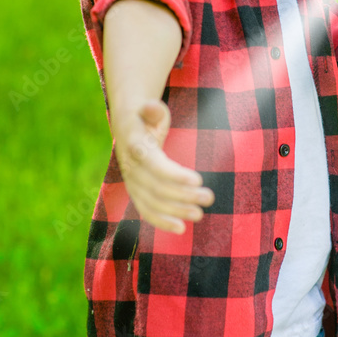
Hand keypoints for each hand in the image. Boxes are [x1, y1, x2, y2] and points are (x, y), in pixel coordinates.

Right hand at [116, 99, 214, 234]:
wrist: (128, 126)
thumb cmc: (146, 117)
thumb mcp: (150, 109)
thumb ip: (153, 110)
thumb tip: (152, 107)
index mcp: (134, 145)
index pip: (154, 164)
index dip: (174, 175)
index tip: (198, 180)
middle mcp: (130, 167)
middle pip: (156, 187)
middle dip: (183, 195)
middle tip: (209, 197)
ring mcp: (131, 182)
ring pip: (152, 202)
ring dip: (176, 211)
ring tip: (200, 214)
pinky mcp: (136, 192)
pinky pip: (145, 211)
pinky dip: (161, 222)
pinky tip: (181, 228)